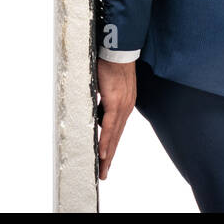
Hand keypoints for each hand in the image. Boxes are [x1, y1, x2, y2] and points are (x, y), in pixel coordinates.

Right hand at [96, 58, 136, 180]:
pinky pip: (110, 127)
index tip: (107, 159)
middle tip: (103, 173)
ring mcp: (122, 106)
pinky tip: (103, 154)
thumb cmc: (111, 63)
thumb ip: (103, 100)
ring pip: (114, 136)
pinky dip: (106, 141)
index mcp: (125, 104)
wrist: (118, 50)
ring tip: (102, 170)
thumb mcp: (107, 86)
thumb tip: (96, 113)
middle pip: (117, 137)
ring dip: (107, 155)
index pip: (117, 130)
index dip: (112, 146)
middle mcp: (126, 108)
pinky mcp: (116, 102)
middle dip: (110, 157)